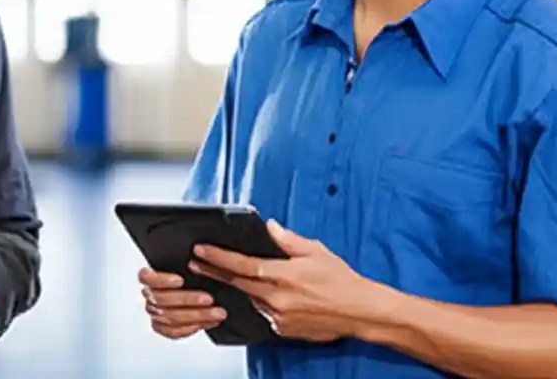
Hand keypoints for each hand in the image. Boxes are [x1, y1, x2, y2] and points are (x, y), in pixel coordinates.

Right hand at [138, 267, 226, 339]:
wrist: (209, 297)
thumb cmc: (199, 277)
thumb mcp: (200, 264)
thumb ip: (198, 260)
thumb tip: (202, 251)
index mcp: (153, 276)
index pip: (146, 277)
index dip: (161, 280)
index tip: (180, 280)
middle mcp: (151, 295)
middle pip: (161, 300)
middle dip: (187, 299)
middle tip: (208, 298)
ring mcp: (156, 312)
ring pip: (170, 317)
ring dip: (196, 315)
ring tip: (217, 313)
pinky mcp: (164, 327)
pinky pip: (172, 331)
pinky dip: (190, 328)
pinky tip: (206, 322)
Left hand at [191, 219, 368, 342]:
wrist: (359, 311)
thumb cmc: (340, 279)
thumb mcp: (316, 251)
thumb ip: (288, 239)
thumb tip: (270, 226)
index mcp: (282, 274)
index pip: (240, 265)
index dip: (217, 257)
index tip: (200, 250)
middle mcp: (276, 297)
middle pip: (237, 283)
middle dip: (215, 272)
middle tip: (198, 263)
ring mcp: (278, 316)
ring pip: (252, 298)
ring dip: (245, 287)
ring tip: (240, 276)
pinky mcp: (283, 329)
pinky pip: (266, 313)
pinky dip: (265, 302)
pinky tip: (276, 294)